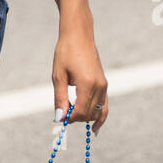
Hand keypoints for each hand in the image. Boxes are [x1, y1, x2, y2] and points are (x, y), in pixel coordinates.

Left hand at [52, 10, 108, 134]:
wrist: (79, 35)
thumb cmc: (65, 52)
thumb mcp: (58, 75)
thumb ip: (60, 98)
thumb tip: (59, 118)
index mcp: (87, 84)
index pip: (79, 112)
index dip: (69, 118)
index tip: (59, 117)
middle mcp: (99, 87)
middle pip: (88, 113)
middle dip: (75, 118)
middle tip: (62, 114)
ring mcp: (104, 86)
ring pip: (97, 111)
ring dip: (85, 116)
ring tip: (72, 117)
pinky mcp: (104, 84)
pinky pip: (104, 105)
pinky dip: (100, 116)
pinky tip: (94, 127)